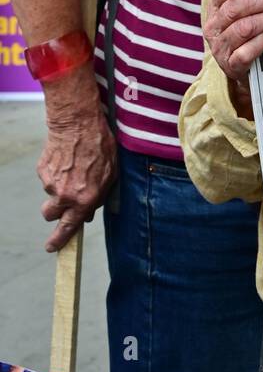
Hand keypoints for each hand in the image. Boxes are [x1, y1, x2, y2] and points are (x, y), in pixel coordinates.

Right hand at [38, 78, 116, 252]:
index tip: (52, 248)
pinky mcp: (42, 171)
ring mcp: (51, 183)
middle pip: (50, 215)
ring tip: (72, 168)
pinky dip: (55, 172)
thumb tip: (90, 211)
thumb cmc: (100, 146)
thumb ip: (100, 196)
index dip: (59, 240)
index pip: (69, 227)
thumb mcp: (110, 174)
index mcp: (85, 199)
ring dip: (58, 187)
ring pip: (50, 194)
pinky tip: (66, 158)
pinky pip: (48, 178)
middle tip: (63, 201)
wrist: (78, 123)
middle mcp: (66, 195)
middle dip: (55, 212)